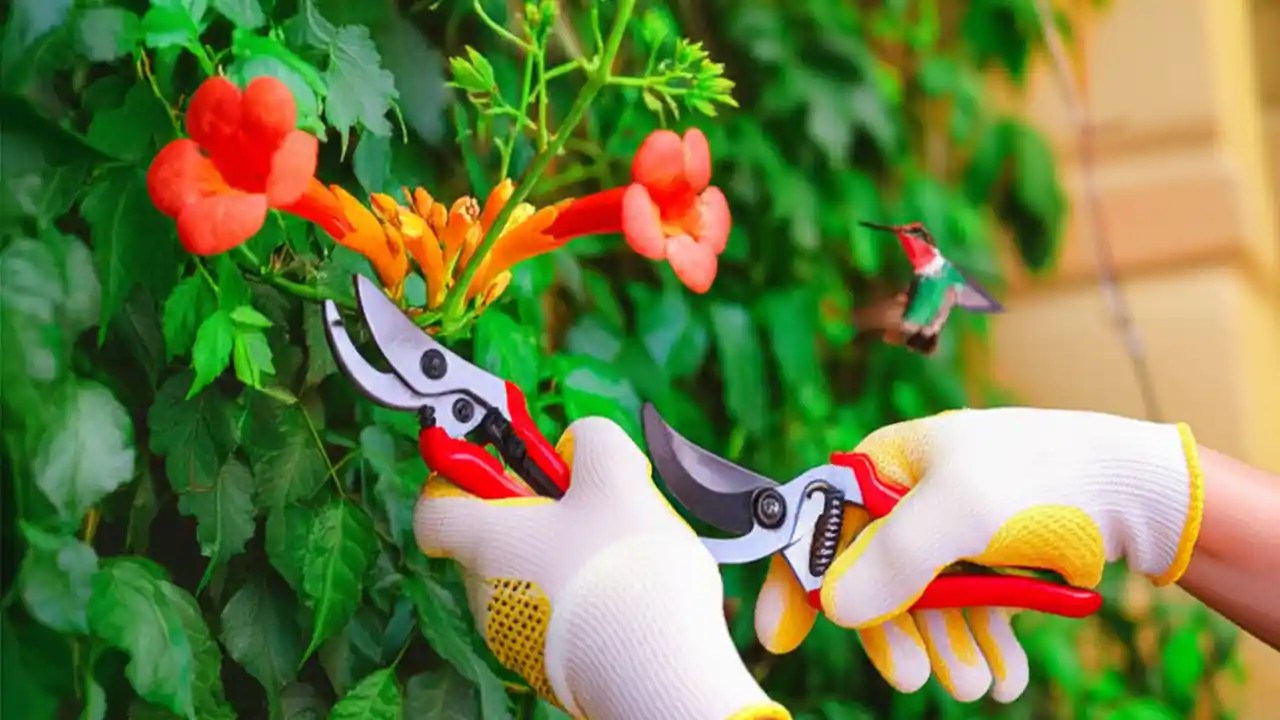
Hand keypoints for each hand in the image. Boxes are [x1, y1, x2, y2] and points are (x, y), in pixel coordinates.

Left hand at [413, 416, 790, 719]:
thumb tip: (579, 442)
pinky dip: (582, 590)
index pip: (433, 502)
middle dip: (537, 508)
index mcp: (485, 539)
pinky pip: (552, 607)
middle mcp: (483, 590)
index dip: (460, 471)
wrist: (655, 673)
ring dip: (565, 549)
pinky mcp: (546, 660)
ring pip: (526, 569)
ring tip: (618, 549)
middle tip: (588, 501)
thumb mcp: (619, 480)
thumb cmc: (625, 575)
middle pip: (491, 531)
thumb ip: (593, 441)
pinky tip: (625, 590)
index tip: (502, 458)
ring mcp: (511, 632)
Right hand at [752, 407, 1202, 702]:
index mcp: (885, 469)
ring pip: (925, 608)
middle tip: (912, 677)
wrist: (1131, 488)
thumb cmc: (1037, 477)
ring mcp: (952, 536)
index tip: (779, 635)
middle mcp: (910, 502)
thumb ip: (890, 558)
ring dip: (947, 651)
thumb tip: (830, 608)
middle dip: (894, 634)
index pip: (819, 526)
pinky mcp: (990, 563)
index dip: (794, 580)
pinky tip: (1004, 677)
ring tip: (977, 685)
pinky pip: (970, 615)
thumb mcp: (956, 511)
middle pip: (872, 581)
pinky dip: (984, 648)